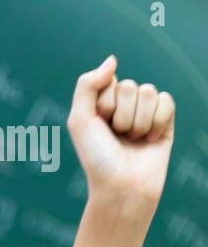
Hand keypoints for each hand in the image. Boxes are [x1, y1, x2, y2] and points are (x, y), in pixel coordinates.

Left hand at [68, 56, 174, 212]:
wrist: (122, 187)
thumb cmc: (97, 157)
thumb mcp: (80, 120)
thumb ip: (88, 84)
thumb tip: (113, 59)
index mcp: (101, 102)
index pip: (110, 81)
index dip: (105, 105)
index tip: (100, 126)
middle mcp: (123, 105)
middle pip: (131, 86)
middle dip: (123, 115)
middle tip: (118, 137)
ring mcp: (145, 112)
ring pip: (149, 92)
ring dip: (139, 121)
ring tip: (133, 140)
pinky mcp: (165, 121)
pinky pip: (167, 101)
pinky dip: (157, 121)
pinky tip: (150, 139)